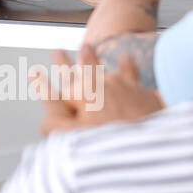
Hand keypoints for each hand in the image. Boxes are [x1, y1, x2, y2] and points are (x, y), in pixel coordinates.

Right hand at [34, 44, 164, 135]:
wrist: (159, 145)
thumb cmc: (114, 144)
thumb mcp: (74, 140)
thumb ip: (56, 127)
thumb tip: (44, 121)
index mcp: (82, 96)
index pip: (57, 86)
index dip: (43, 81)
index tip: (34, 73)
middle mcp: (101, 86)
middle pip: (79, 70)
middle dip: (66, 61)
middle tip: (57, 51)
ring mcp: (125, 88)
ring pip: (106, 68)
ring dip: (94, 57)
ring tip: (88, 46)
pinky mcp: (144, 95)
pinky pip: (133, 74)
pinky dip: (128, 66)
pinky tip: (129, 58)